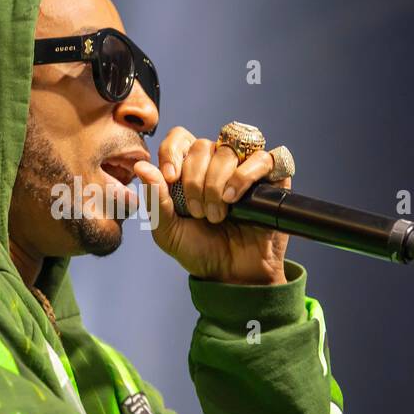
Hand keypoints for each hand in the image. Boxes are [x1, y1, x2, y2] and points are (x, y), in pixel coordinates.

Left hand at [132, 126, 289, 284]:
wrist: (232, 276)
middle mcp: (217, 164)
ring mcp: (245, 169)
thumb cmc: (200, 252)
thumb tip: (141, 165)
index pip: (180, 138)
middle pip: (202, 145)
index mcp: (190, 169)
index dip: (172, 152)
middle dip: (195, 181)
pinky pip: (263, 158)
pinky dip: (244, 175)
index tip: (171, 179)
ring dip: (216, 183)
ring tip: (217, 214)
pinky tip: (234, 198)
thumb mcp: (167, 231)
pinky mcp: (272, 178)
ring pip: (228, 151)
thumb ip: (155, 199)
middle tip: (198, 213)